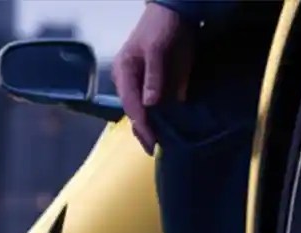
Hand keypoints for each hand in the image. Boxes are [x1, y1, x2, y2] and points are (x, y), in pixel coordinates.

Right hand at [112, 3, 194, 154]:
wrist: (177, 13)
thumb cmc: (162, 27)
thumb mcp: (157, 49)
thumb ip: (153, 77)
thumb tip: (150, 104)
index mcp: (124, 73)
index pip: (131, 106)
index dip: (141, 125)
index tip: (151, 142)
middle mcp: (130, 83)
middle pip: (134, 113)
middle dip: (143, 132)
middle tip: (153, 151)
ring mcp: (142, 85)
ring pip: (144, 113)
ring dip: (151, 129)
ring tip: (159, 146)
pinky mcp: (155, 86)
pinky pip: (157, 107)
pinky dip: (162, 120)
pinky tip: (168, 132)